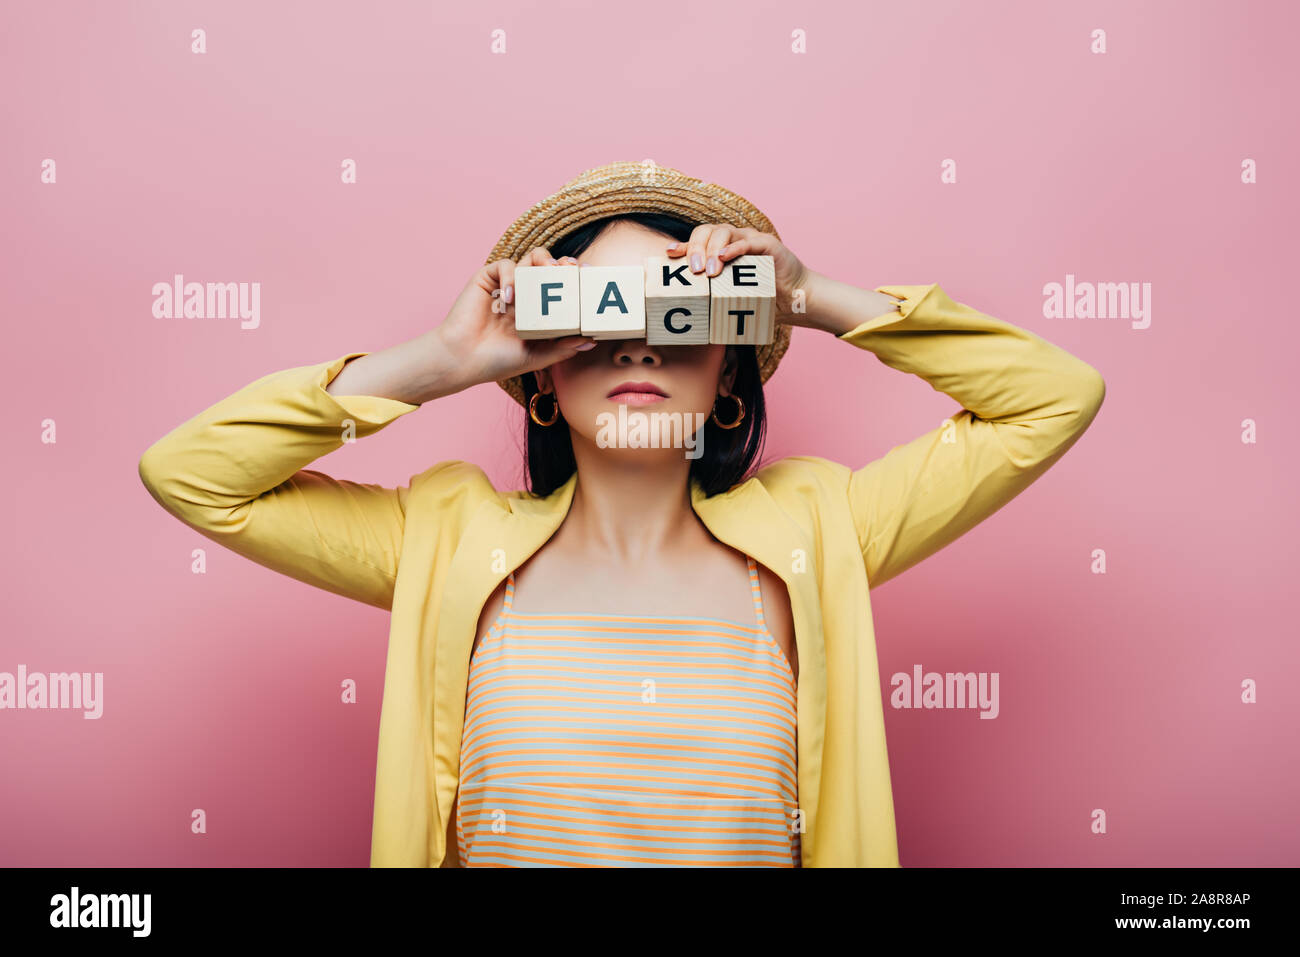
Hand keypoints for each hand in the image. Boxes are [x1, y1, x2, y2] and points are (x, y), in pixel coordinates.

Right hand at [432, 247, 595, 388]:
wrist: (463, 360)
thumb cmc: (497, 361)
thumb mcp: (537, 356)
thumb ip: (563, 348)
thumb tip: (591, 340)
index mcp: (539, 310)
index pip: (562, 287)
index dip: (575, 279)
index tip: (589, 277)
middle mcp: (525, 294)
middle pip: (549, 267)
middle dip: (563, 264)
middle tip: (571, 269)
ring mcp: (507, 286)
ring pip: (529, 259)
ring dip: (542, 260)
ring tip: (549, 270)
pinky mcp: (487, 279)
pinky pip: (504, 265)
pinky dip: (510, 276)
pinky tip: (510, 297)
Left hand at [666, 223, 815, 327]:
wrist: (793, 299)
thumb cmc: (760, 298)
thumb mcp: (731, 296)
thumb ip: (713, 295)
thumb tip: (690, 312)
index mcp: (721, 250)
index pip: (698, 241)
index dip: (683, 245)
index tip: (670, 254)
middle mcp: (733, 240)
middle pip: (706, 231)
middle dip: (695, 248)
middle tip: (693, 271)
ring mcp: (750, 239)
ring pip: (724, 232)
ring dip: (712, 250)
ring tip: (709, 272)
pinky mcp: (767, 244)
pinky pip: (748, 241)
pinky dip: (734, 248)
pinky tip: (724, 257)